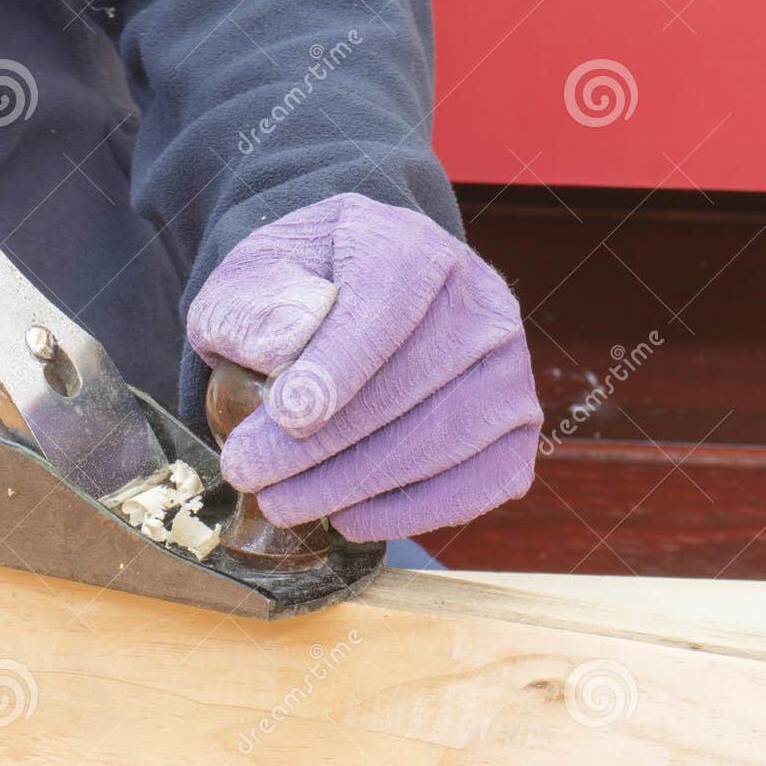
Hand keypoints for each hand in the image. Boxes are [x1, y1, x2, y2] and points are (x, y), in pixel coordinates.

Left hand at [187, 193, 541, 541]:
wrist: (346, 307)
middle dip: (321, 445)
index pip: (386, 306)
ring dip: (354, 485)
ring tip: (281, 502)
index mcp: (411, 248)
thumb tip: (282, 349)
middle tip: (249, 473)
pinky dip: (412, 512)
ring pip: (443, 439)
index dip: (337, 367)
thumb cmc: (295, 298)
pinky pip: (480, 482)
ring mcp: (508, 368)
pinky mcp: (517, 428)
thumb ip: (251, 307)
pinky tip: (347, 517)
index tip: (284, 415)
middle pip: (409, 385)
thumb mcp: (248, 280)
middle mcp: (478, 301)